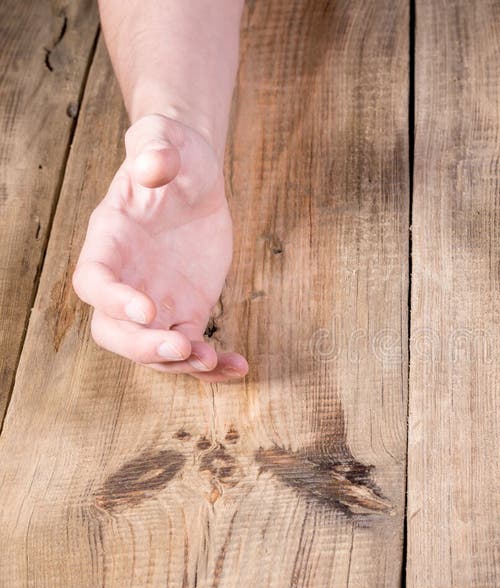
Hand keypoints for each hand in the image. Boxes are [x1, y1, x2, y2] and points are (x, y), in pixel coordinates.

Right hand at [73, 114, 247, 381]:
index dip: (113, 300)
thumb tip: (153, 165)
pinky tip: (239, 367)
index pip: (93, 281)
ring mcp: (156, 299)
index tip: (148, 309)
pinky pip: (192, 348)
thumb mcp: (166, 141)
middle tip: (182, 348)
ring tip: (213, 360)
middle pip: (114, 330)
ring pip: (152, 350)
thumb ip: (155, 149)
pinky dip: (212, 365)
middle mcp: (126, 279)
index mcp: (110, 240)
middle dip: (142, 347)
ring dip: (179, 364)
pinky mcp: (187, 309)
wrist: (195, 175)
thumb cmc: (173, 153)